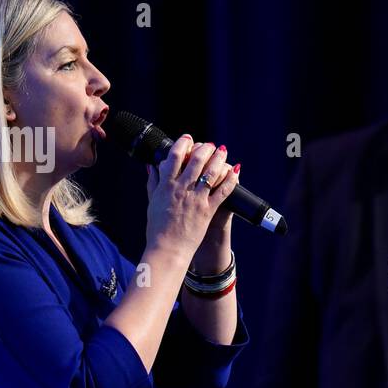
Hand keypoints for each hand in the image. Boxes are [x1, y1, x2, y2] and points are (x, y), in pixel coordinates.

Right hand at [143, 136, 239, 262]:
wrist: (167, 249)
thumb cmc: (157, 227)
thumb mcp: (151, 201)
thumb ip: (152, 182)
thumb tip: (152, 165)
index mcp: (166, 185)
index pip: (175, 156)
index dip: (183, 143)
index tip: (188, 138)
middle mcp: (181, 189)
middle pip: (196, 160)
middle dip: (205, 148)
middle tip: (210, 145)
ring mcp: (195, 199)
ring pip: (211, 172)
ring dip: (219, 158)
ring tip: (222, 151)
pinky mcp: (207, 210)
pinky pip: (222, 191)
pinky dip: (230, 179)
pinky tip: (235, 171)